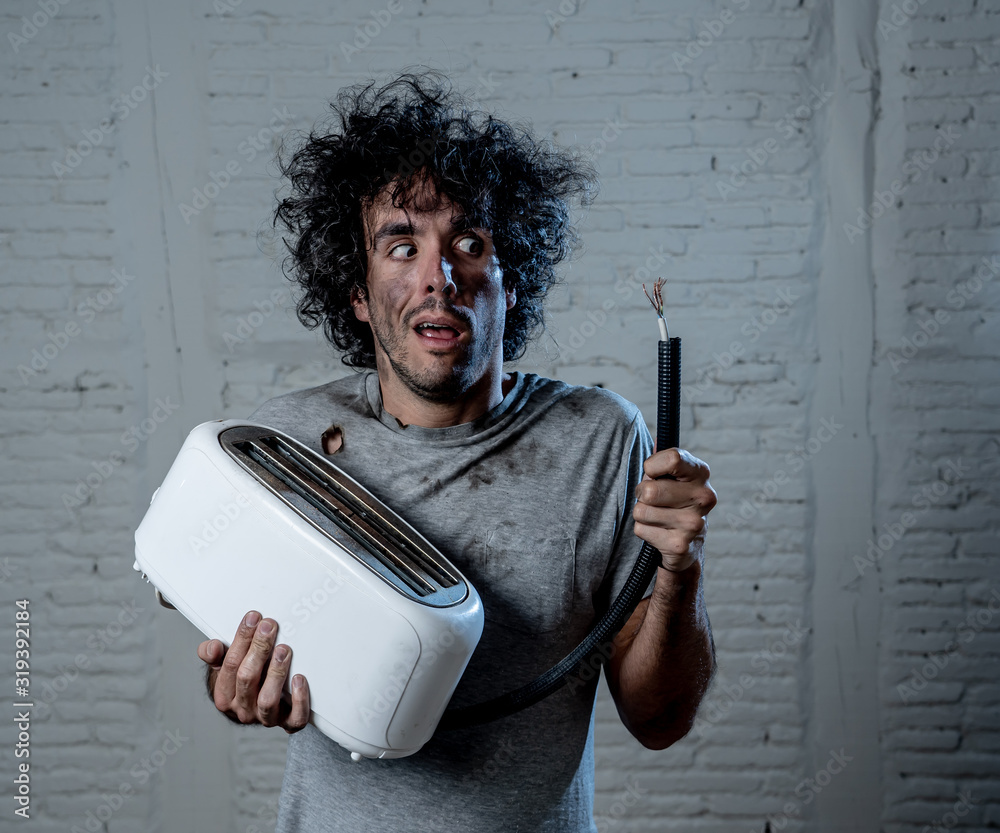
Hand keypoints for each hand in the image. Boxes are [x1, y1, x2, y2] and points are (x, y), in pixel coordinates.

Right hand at [197, 610, 309, 732]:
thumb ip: (214, 655)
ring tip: (284, 650)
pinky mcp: (288, 723)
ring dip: (275, 673)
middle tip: (270, 627)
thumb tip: (212, 646)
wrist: (257, 709)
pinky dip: (299, 700)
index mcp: (224, 695)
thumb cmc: (242, 682)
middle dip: (259, 649)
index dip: (242, 639)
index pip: (230, 664)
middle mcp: (243, 709)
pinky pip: (295, 718)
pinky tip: (300, 679)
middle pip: (247, 678)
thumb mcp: (223, 667)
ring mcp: (266, 718)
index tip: (254, 618)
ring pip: (267, 701)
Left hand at [632, 447, 716, 572]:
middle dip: (642, 494)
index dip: (652, 466)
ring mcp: (693, 523)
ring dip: (642, 514)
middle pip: (649, 490)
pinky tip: (660, 532)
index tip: (655, 474)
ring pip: (640, 511)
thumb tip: (657, 438)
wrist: (688, 544)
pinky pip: (640, 529)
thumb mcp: (673, 477)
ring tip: (658, 516)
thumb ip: (664, 459)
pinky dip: (643, 531)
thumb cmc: (674, 500)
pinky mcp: (680, 545)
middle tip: (654, 500)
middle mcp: (703, 497)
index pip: (672, 458)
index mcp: (701, 473)